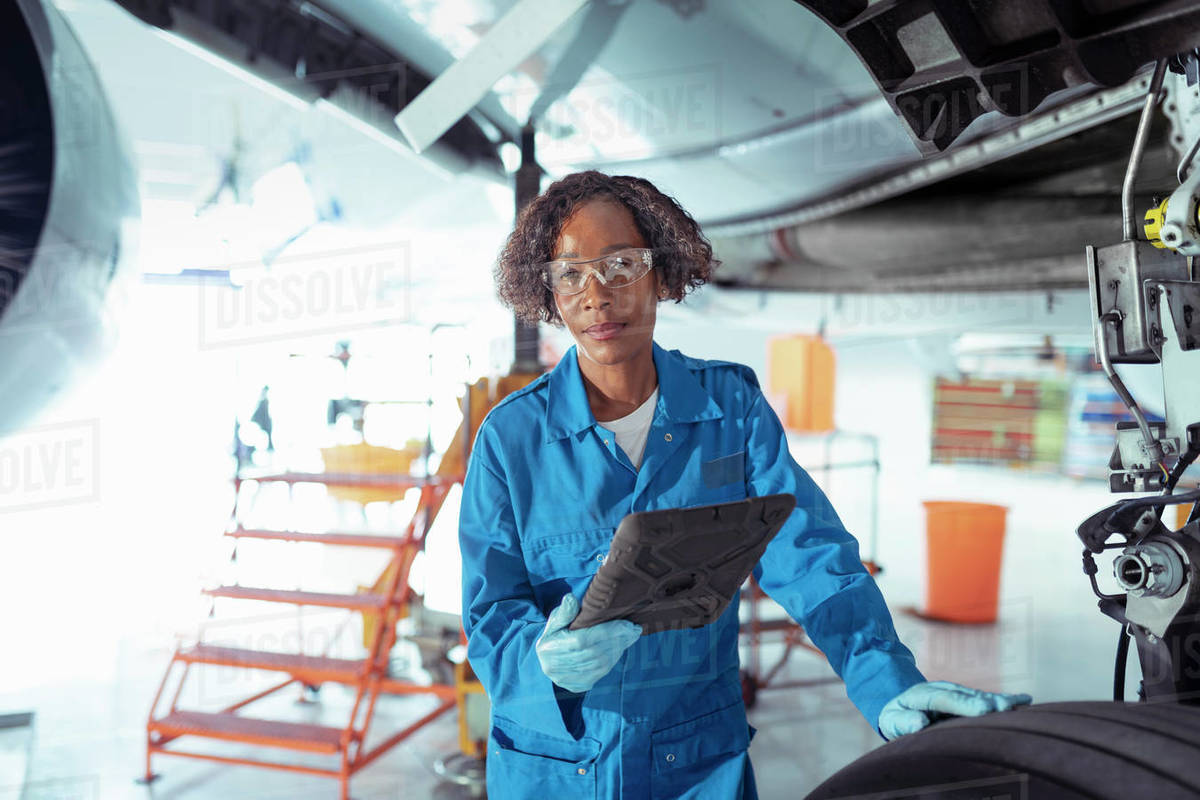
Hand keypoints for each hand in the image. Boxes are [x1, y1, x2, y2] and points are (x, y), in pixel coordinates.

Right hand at [535, 594, 641, 693]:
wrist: (546, 658)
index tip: (626, 624)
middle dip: (617, 640)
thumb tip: (571, 598)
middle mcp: (556, 667)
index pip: (584, 639)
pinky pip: (600, 674)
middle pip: (595, 653)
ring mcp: (566, 680)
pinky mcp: (575, 687)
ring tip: (629, 637)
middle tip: (633, 630)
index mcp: (549, 648)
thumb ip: (565, 611)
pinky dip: (612, 660)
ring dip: (618, 650)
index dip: (607, 631)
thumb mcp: (555, 620)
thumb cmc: (554, 634)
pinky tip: (620, 648)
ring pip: (600, 665)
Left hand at [879, 680, 1031, 739]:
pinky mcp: (968, 699)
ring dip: (999, 701)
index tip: (983, 709)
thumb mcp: (892, 720)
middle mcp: (944, 690)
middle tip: (1006, 708)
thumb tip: (919, 723)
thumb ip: (903, 722)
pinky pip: (987, 698)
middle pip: (967, 696)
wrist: (900, 701)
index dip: (965, 704)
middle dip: (986, 702)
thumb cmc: (897, 716)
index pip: (945, 699)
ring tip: (1020, 704)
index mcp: (924, 695)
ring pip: (980, 696)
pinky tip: (1025, 700)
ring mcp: (957, 692)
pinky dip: (1005, 699)